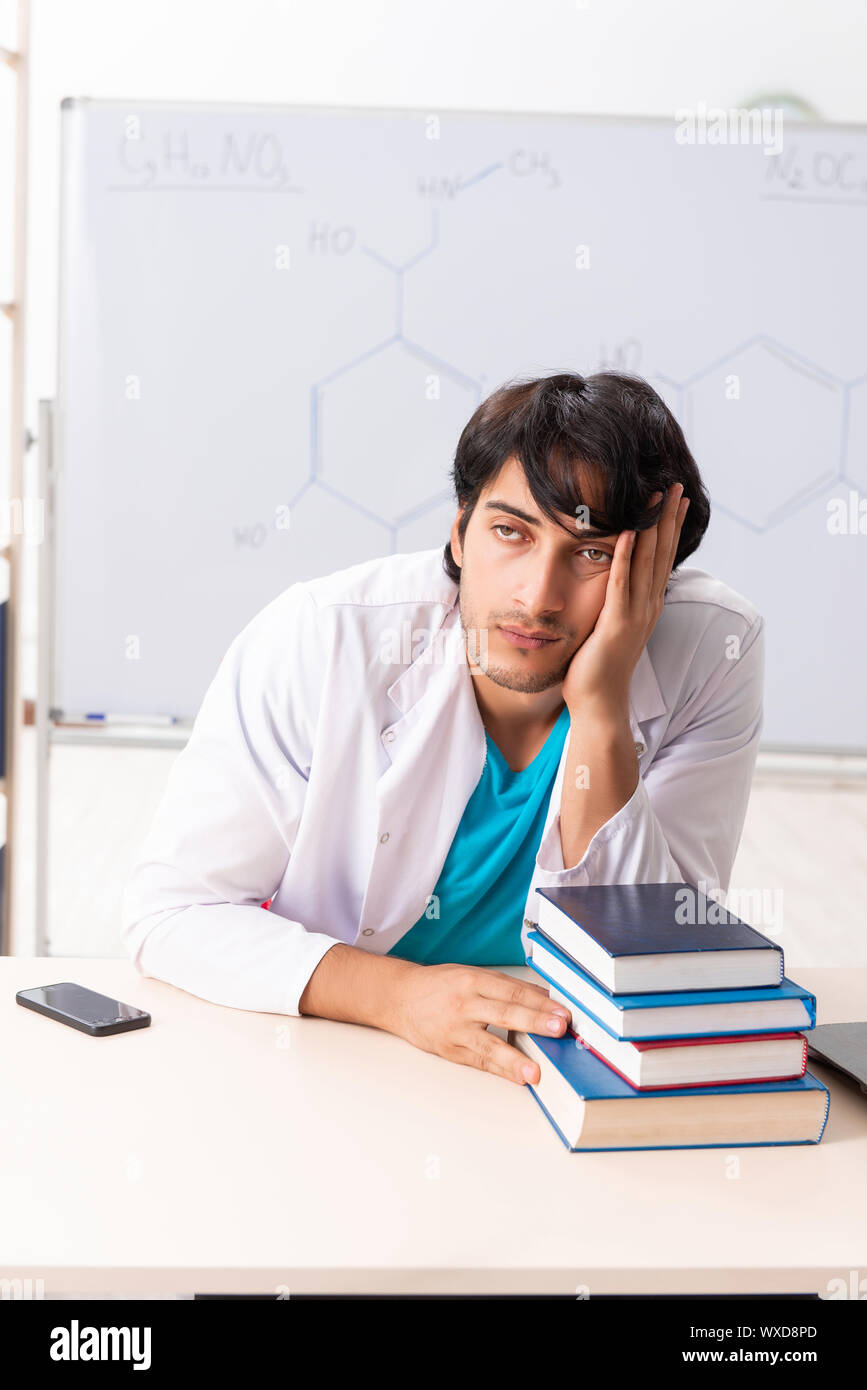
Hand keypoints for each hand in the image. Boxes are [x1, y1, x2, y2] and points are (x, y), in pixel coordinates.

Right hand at [389, 962, 570, 1085]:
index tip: (563, 1012)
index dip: (539, 1001)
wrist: (399, 998)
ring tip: (535, 1072)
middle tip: (558, 1029)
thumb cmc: (440, 986)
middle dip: (534, 1021)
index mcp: (473, 979)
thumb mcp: (471, 975)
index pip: (512, 991)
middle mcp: (465, 1003)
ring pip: (489, 1044)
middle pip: (504, 1012)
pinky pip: (479, 1061)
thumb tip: (545, 999)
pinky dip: (499, 1070)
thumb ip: (506, 987)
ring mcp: (456, 1030)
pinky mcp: (450, 1050)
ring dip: (515, 1059)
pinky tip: (517, 1076)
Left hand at [561, 483, 689, 712]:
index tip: (675, 499)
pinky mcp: (617, 625)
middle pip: (662, 553)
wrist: (598, 705)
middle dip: (669, 519)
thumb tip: (609, 580)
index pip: (662, 558)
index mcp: (646, 605)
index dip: (669, 527)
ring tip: (658, 498)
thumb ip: (614, 602)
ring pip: (647, 563)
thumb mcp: (609, 625)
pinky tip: (626, 532)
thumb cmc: (596, 668)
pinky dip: (624, 557)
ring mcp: (635, 616)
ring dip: (653, 528)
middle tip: (677, 486)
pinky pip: (621, 584)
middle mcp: (647, 607)